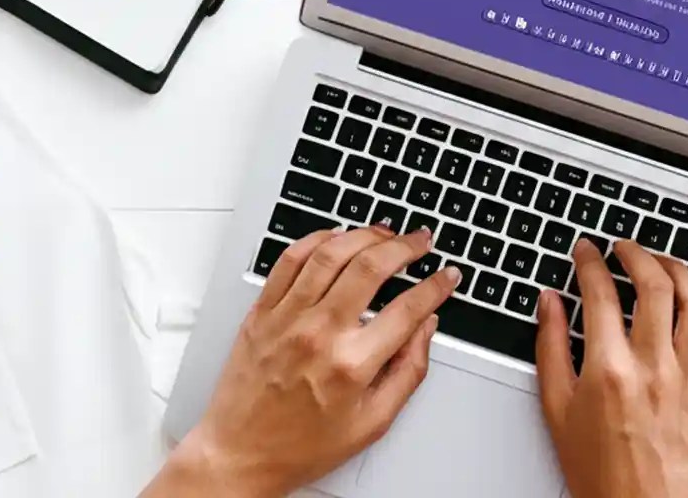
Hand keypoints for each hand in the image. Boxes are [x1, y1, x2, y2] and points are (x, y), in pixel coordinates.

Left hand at [143, 226, 460, 497]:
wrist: (240, 454)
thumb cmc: (302, 445)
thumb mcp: (372, 423)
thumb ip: (408, 372)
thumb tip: (426, 329)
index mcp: (351, 366)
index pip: (408, 309)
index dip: (436, 286)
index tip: (447, 276)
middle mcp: (319, 335)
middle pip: (370, 267)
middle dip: (405, 247)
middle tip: (421, 241)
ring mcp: (286, 319)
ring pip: (330, 254)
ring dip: (364, 235)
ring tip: (385, 233)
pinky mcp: (261, 312)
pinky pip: (289, 261)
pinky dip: (316, 240)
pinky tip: (336, 238)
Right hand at [536, 239, 687, 497]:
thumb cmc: (598, 468)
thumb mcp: (556, 406)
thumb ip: (551, 347)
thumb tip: (549, 303)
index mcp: (608, 369)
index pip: (599, 293)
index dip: (589, 262)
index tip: (585, 252)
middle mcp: (652, 367)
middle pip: (652, 286)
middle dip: (635, 254)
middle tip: (622, 246)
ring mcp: (686, 378)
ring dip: (677, 270)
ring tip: (660, 260)